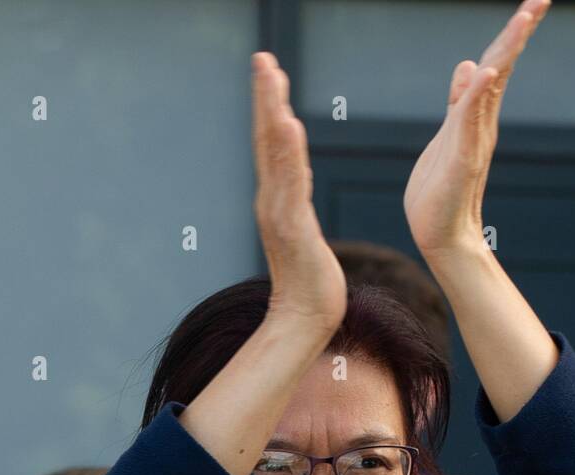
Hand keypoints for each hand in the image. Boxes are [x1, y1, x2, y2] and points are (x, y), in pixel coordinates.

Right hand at [251, 51, 346, 333]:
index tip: (270, 69)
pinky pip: (291, 184)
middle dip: (265, 96)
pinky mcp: (293, 228)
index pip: (272, 145)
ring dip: (272, 112)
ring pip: (275, 154)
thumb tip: (295, 181)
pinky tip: (289, 126)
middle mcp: (272, 201)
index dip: (270, 105)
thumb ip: (296, 202)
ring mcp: (280, 213)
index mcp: (278, 200)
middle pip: (266, 139)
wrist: (304, 319)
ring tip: (272, 77)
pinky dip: (288, 154)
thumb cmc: (310, 283)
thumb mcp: (303, 232)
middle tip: (263, 56)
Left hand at [404, 0, 548, 260]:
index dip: (511, 34)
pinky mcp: (463, 160)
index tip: (533, 3)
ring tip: (524, 17)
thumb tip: (467, 66)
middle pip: (501, 67)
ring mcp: (474, 140)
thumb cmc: (441, 192)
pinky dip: (478, 95)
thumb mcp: (447, 136)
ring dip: (507, 50)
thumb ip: (458, 104)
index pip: (495, 65)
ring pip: (492, 86)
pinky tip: (485, 72)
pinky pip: (470, 121)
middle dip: (519, 32)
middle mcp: (482, 124)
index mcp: (476, 116)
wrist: (441, 236)